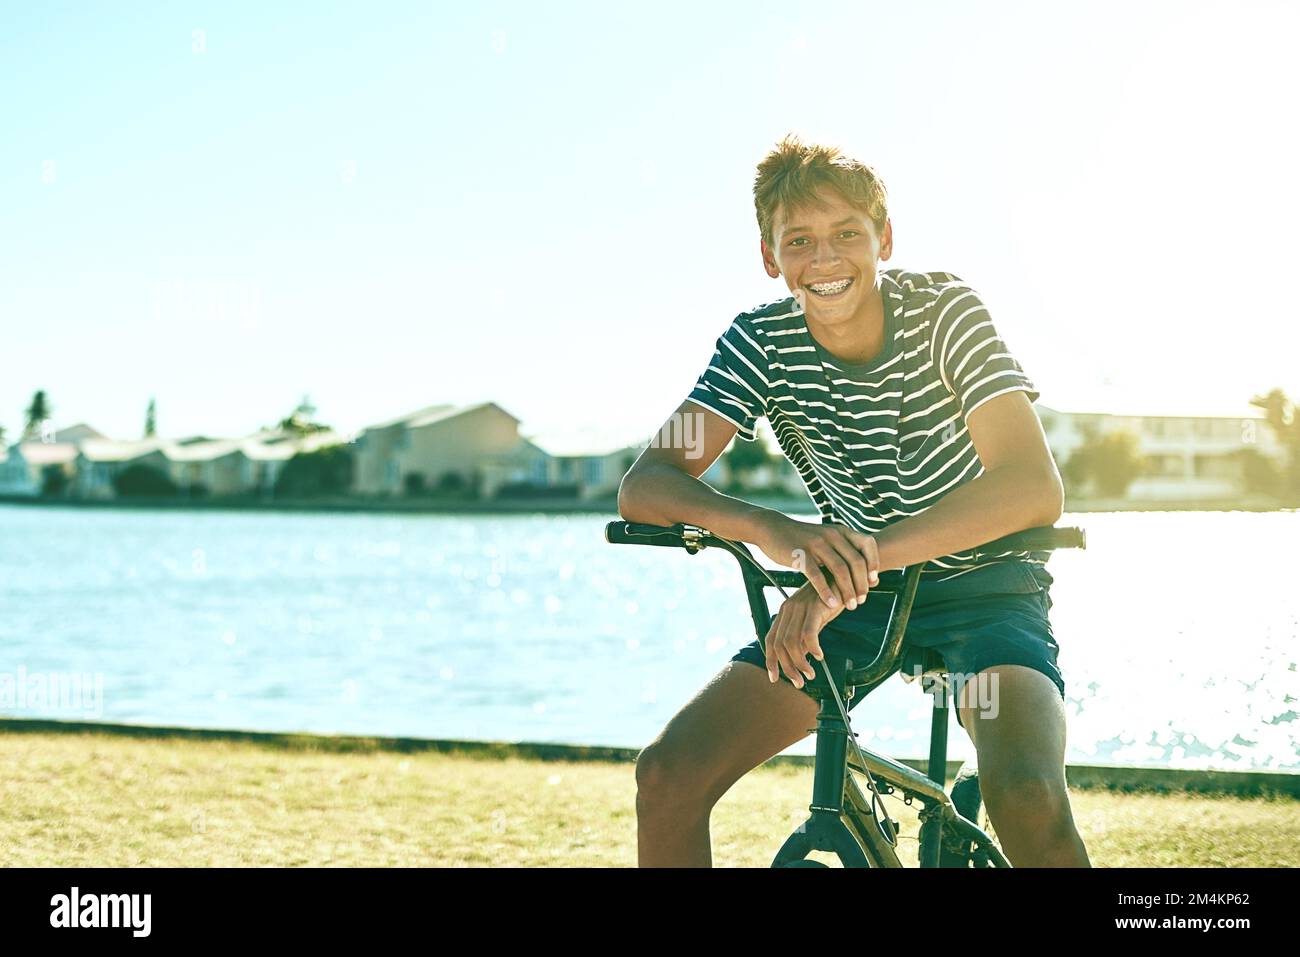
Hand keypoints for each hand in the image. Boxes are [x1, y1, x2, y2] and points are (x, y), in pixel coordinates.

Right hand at [752, 514, 880, 612]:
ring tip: (850, 606)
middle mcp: (832, 535)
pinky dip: (826, 591)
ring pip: (839, 570)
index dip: (874, 563)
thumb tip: (866, 573)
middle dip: (862, 584)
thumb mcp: (827, 539)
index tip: (874, 582)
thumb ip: (845, 552)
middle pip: (856, 561)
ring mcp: (816, 544)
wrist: (773, 529)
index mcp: (841, 531)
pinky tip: (830, 604)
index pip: (867, 544)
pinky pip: (817, 576)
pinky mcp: (800, 554)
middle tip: (862, 601)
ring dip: (847, 591)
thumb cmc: (803, 539)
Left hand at [764, 582, 845, 688]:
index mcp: (784, 612)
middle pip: (779, 645)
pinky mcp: (814, 607)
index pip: (770, 640)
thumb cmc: (830, 599)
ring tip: (810, 674)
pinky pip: (808, 634)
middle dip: (788, 668)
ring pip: (792, 643)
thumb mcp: (813, 619)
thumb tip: (800, 658)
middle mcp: (788, 609)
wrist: (844, 576)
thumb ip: (803, 636)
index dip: (770, 661)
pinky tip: (820, 656)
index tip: (774, 678)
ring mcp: (800, 607)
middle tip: (799, 682)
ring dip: (800, 663)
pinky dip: (813, 648)